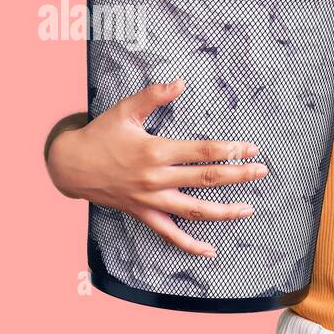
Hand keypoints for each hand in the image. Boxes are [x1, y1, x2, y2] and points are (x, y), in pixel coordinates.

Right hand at [46, 78, 269, 257]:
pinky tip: (210, 251)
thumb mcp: (125, 110)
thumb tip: (181, 82)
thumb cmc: (101, 135)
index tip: (251, 148)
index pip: (202, 152)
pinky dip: (190, 245)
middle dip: (238, 176)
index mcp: (155, 151)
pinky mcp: (143, 214)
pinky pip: (169, 235)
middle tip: (262, 171)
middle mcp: (156, 178)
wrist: (70, 165)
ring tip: (248, 209)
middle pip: (206, 180)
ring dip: (224, 212)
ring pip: (194, 211)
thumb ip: (154, 96)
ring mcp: (150, 200)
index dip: (230, 150)